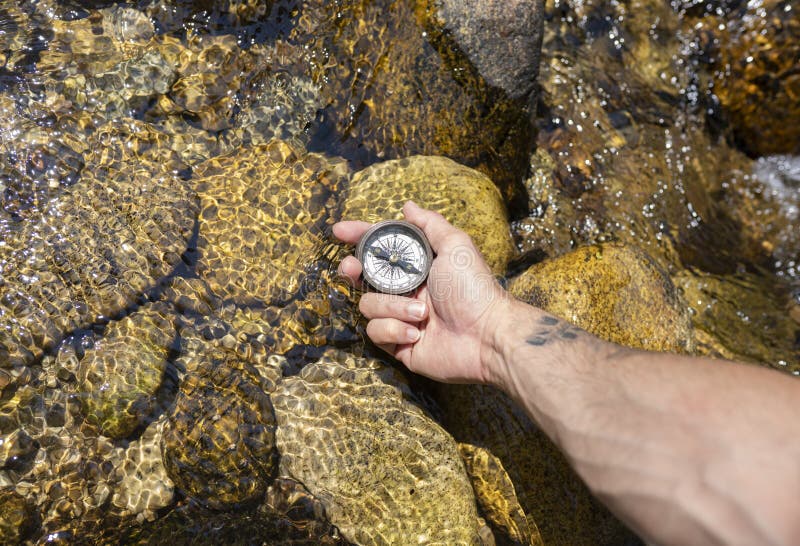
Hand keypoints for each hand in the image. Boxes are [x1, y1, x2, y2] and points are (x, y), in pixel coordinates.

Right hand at [333, 201, 510, 383]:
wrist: (487, 335)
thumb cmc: (475, 289)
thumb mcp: (455, 246)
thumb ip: (430, 224)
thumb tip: (408, 206)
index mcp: (418, 268)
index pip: (381, 249)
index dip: (359, 238)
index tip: (340, 231)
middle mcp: (406, 292)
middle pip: (364, 277)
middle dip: (353, 270)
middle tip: (352, 268)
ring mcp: (400, 318)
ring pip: (368, 305)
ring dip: (393, 307)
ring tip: (423, 312)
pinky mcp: (399, 344)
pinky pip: (377, 331)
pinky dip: (395, 328)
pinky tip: (417, 332)